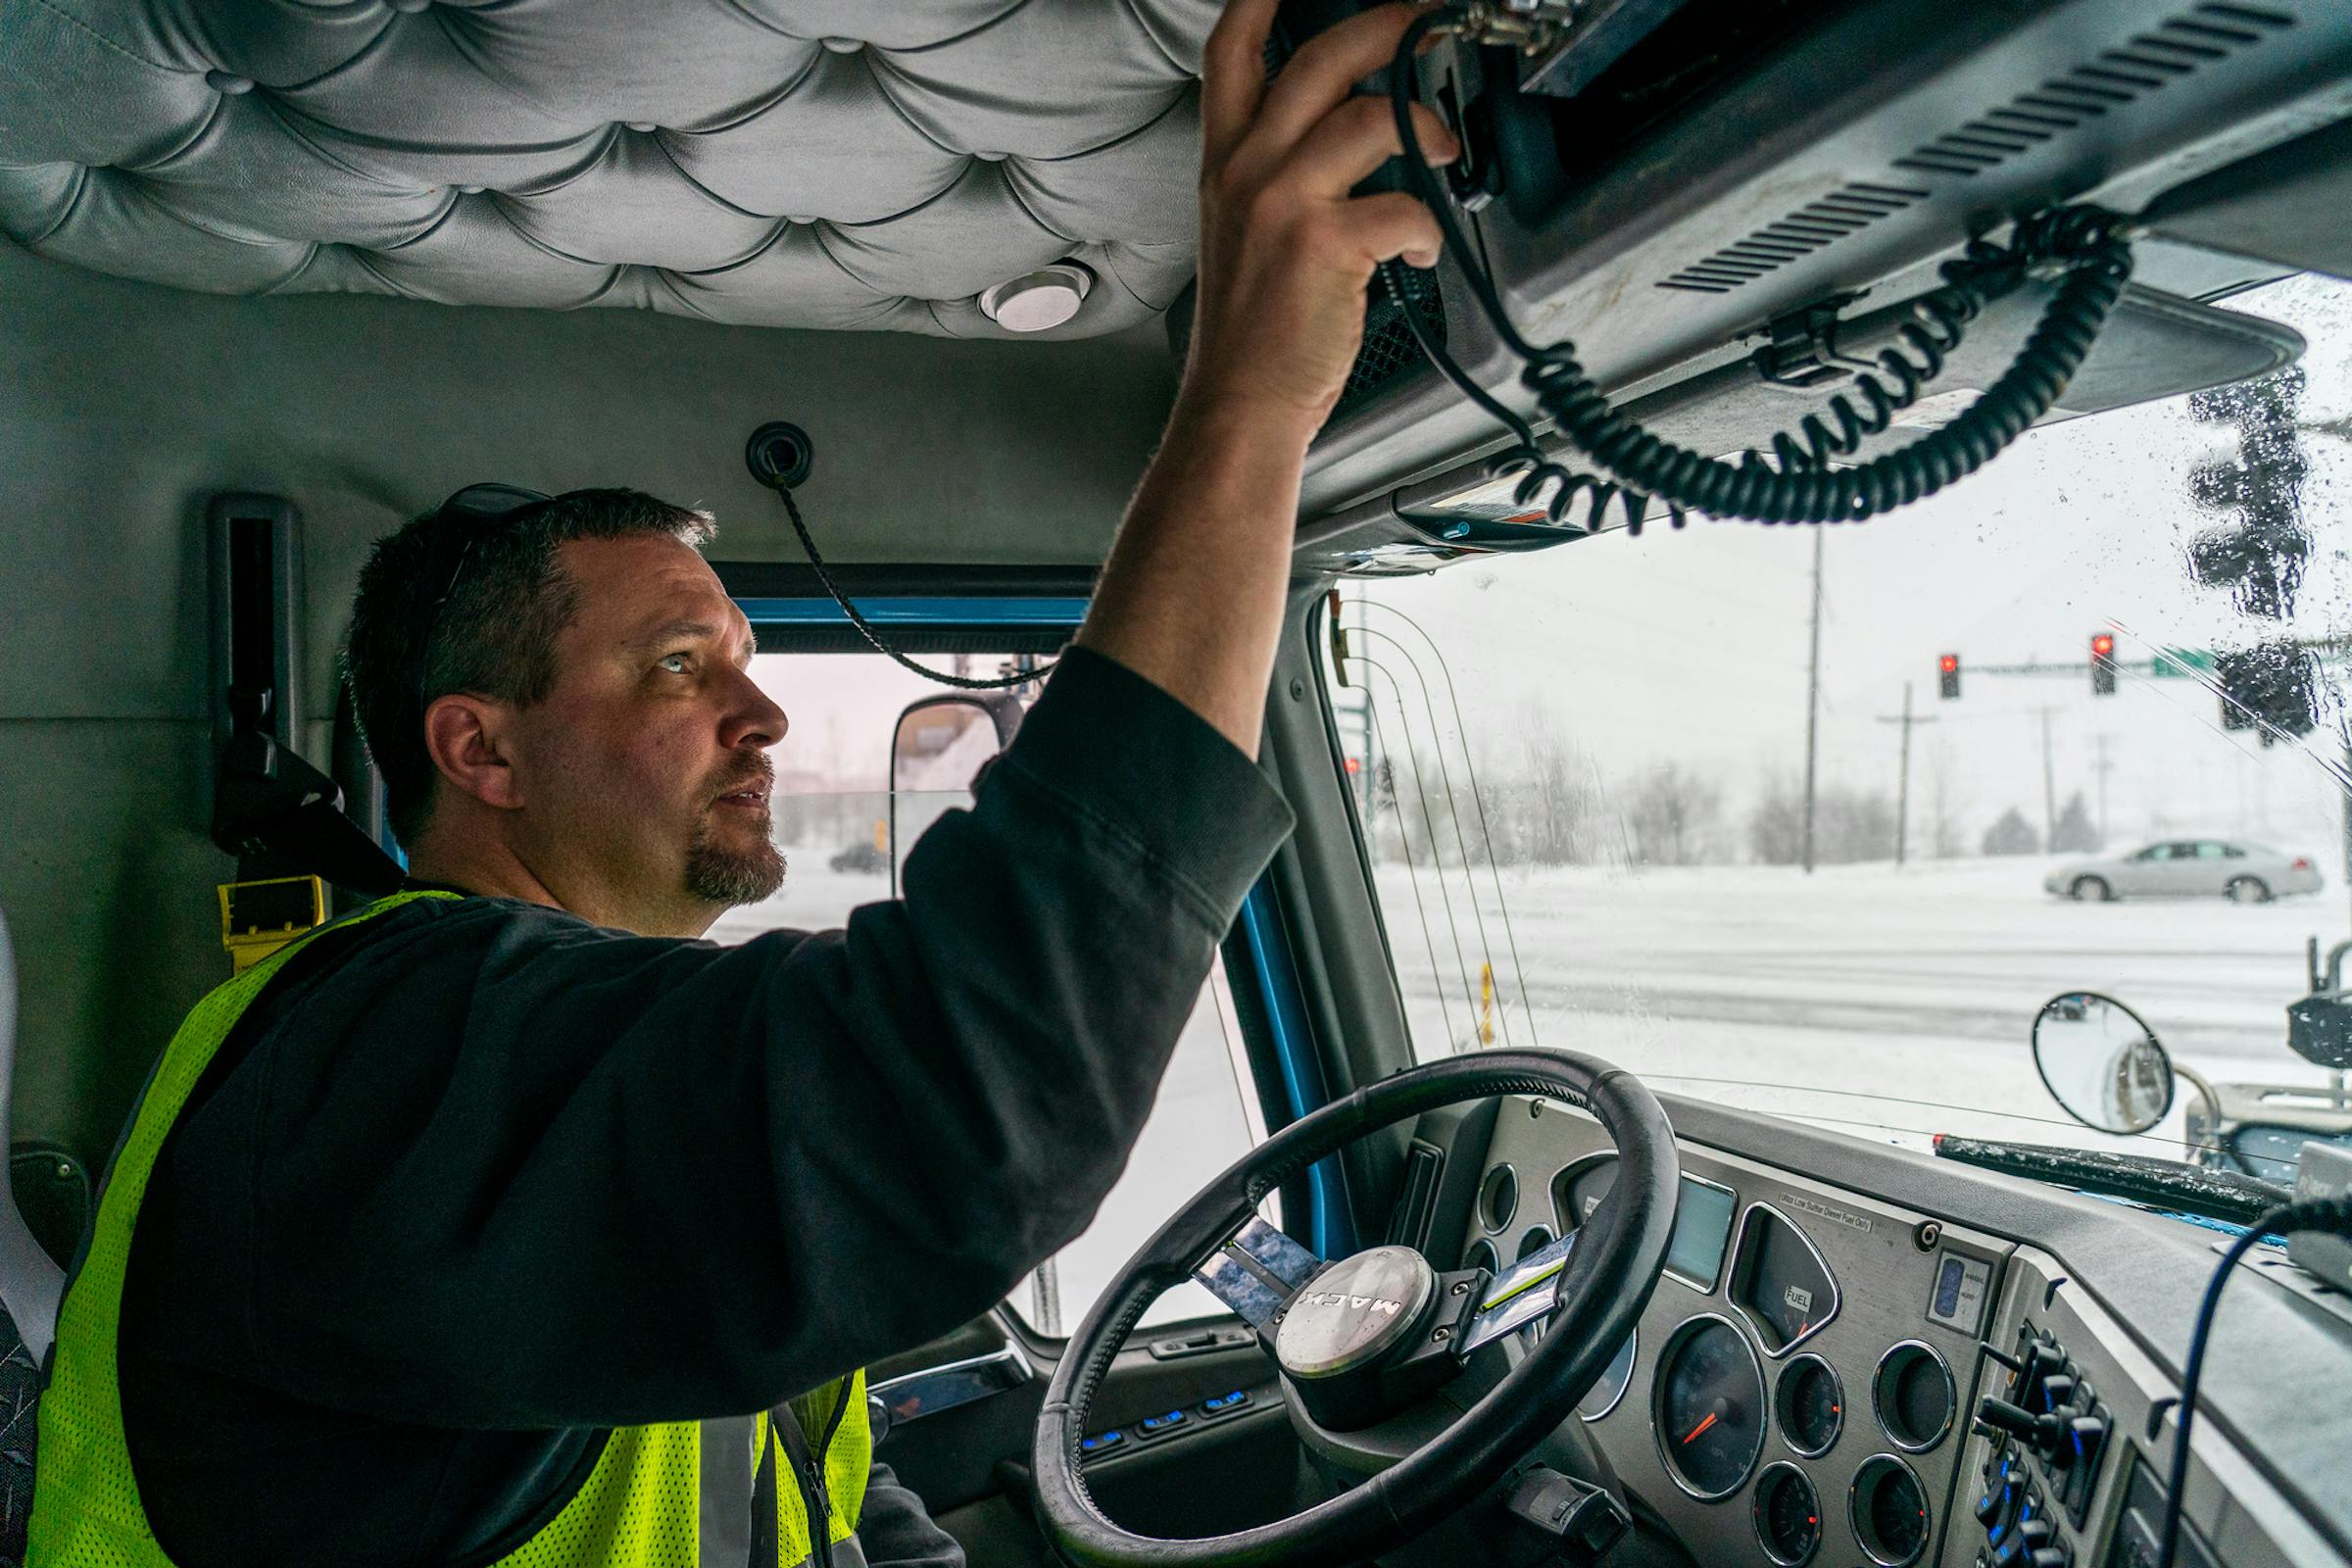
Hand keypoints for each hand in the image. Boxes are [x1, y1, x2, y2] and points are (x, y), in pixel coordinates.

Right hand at [1179, 0, 1459, 441]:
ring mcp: (1284, 203)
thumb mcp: (1244, 233)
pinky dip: (1427, 227)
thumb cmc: (1253, 331)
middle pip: (1321, 59)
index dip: (1260, 0)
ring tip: (1443, 148)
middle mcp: (1248, 170)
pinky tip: (1420, 252)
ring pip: (1369, 116)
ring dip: (1425, 125)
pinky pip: (1405, 206)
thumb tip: (1357, 135)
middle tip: (1427, 20)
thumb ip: (1281, 175)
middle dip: (1387, 24)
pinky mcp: (1326, 245)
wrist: (1239, 403)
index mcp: (1224, 163)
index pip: (1231, 54)